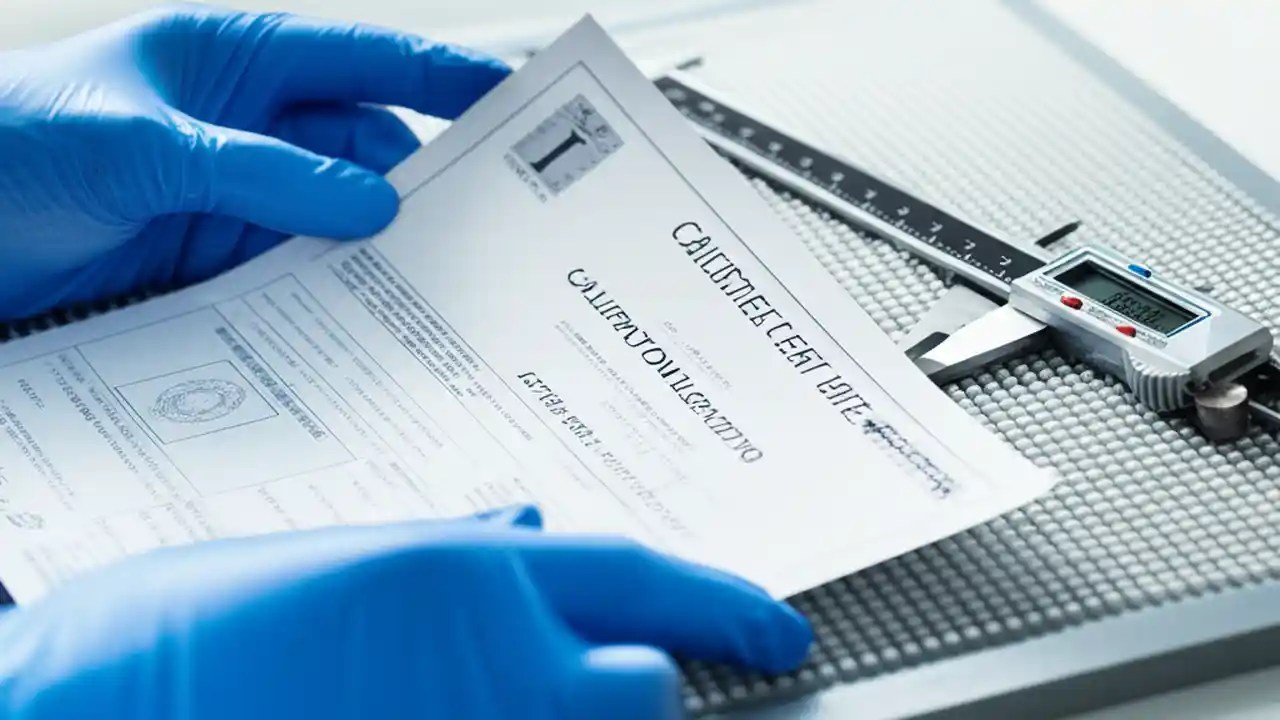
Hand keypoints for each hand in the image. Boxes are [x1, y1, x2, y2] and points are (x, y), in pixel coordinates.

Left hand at [0, 4, 509, 320]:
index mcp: (241, 58)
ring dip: (383, 251)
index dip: (449, 77)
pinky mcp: (216, 257)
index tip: (521, 103)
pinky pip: (297, 272)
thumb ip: (263, 174)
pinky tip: (367, 320)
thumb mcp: (142, 147)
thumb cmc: (8, 143)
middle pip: (370, 150)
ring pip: (341, 219)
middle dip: (431, 185)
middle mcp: (252, 123)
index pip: (370, 59)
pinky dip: (332, 294)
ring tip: (445, 288)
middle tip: (499, 230)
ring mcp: (238, 193)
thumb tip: (374, 205)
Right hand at [0, 506, 811, 718]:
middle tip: (577, 679)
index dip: (728, 603)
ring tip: (496, 711)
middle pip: (643, 684)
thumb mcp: (324, 559)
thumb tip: (522, 533)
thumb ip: (445, 550)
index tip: (780, 629)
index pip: (646, 580)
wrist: (76, 714)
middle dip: (625, 681)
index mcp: (465, 575)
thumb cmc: (179, 634)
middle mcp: (495, 664)